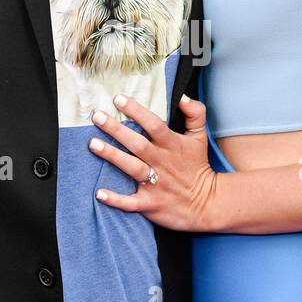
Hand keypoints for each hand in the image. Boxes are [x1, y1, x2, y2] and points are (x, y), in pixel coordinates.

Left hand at [90, 92, 217, 230]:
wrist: (208, 203)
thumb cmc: (198, 167)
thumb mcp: (200, 137)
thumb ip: (195, 113)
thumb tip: (183, 97)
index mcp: (172, 145)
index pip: (153, 124)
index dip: (136, 111)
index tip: (118, 99)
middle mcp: (162, 162)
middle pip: (137, 143)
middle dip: (116, 130)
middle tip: (97, 116)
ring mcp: (156, 184)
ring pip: (131, 168)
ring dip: (112, 156)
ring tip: (93, 144)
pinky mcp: (151, 203)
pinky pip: (130, 202)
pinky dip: (115, 199)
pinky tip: (99, 194)